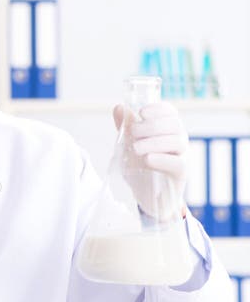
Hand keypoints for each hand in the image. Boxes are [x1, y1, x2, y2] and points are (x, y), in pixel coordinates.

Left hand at [113, 102, 187, 221]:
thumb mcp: (128, 144)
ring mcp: (182, 156)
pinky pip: (178, 163)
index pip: (170, 112)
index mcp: (167, 129)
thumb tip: (119, 107)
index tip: (141, 112)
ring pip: (177, 141)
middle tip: (133, 133)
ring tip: (135, 148)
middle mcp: (178, 140)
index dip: (158, 109)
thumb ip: (125, 127)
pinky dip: (162, 159)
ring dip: (154, 142)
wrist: (147, 194)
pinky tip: (147, 159)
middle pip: (174, 124)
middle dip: (152, 125)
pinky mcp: (181, 174)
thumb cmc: (141, 166)